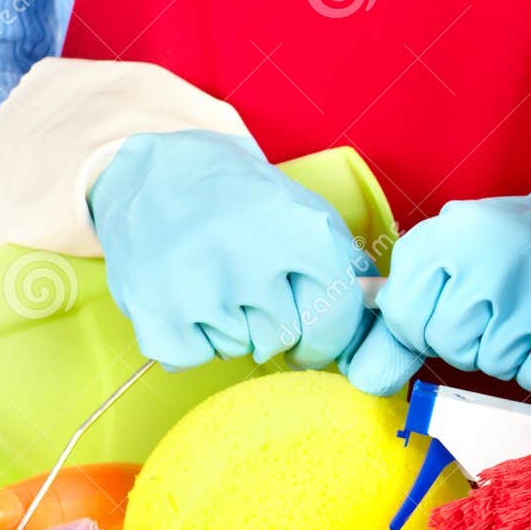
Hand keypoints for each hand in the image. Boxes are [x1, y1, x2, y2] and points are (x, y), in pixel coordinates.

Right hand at [90, 130, 373, 369]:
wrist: (153, 172)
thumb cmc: (240, 199)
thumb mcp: (304, 214)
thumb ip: (345, 268)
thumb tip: (377, 318)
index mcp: (301, 231)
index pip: (336, 317)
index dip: (327, 335)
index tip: (313, 335)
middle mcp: (252, 258)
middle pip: (286, 338)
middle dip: (274, 327)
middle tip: (251, 292)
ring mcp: (200, 288)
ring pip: (238, 349)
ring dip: (229, 328)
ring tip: (212, 280)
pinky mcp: (155, 312)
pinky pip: (192, 357)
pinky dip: (188, 337)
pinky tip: (181, 294)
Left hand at [343, 182, 530, 397]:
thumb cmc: (518, 243)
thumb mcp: (458, 242)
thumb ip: (407, 290)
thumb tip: (362, 344)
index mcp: (458, 233)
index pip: (404, 314)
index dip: (422, 321)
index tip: (450, 304)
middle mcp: (496, 264)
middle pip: (447, 345)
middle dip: (467, 337)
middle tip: (500, 306)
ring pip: (490, 365)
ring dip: (507, 351)